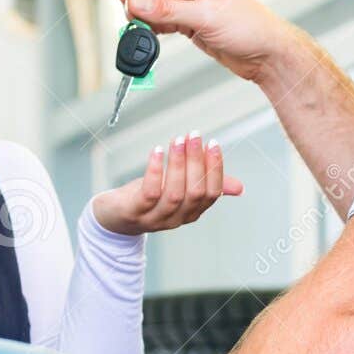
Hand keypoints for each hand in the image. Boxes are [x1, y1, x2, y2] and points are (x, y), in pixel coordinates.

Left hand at [90, 132, 242, 236]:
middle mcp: (177, 218)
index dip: (215, 168)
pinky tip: (158, 151)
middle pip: (195, 192)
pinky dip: (156, 170)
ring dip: (178, 163)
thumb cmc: (148, 197)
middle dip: (197, 161)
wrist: (113, 216)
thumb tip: (239, 188)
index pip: (211, 193)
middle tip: (194, 135)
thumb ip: (205, 185)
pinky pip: (149, 193)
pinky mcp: (134, 212)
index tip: (213, 143)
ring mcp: (155, 218)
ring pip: (175, 193)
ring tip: (178, 140)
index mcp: (191, 212)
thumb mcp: (179, 189)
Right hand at [118, 0, 294, 82]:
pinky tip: (152, 36)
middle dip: (139, 0)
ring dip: (145, 15)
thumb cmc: (250, 27)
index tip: (125, 0)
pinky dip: (154, 26)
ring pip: (155, 1)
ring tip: (141, 29)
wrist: (266, 54)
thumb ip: (168, 10)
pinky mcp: (189, 18)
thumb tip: (136, 2)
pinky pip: (162, 17)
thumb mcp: (205, 17)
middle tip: (131, 19)